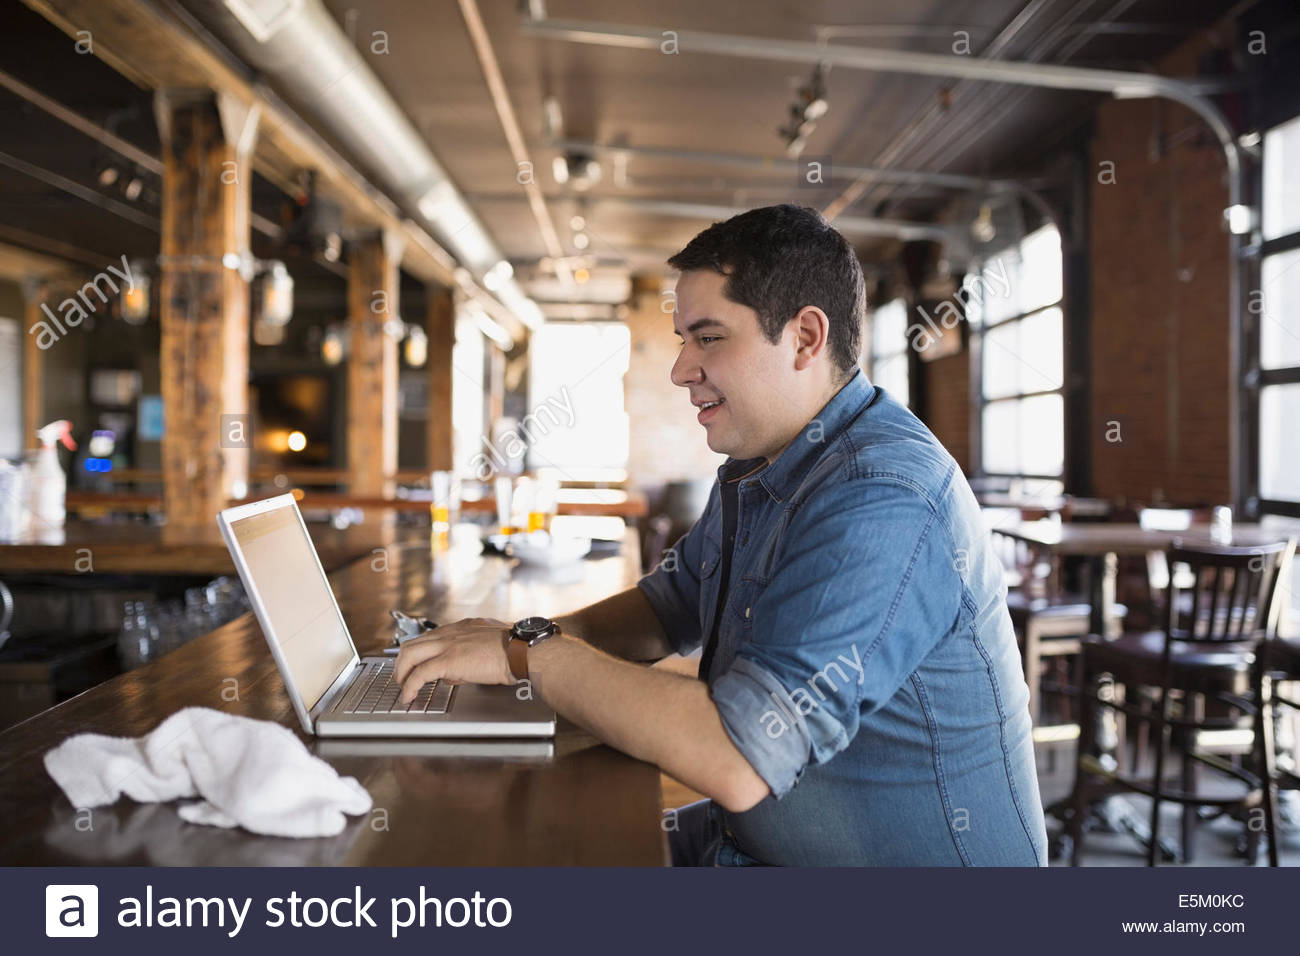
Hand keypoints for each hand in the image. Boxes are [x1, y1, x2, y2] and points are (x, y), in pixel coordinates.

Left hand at [393, 617, 514, 703]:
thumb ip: (469, 654)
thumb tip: (456, 673)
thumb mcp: (488, 645)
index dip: (419, 653)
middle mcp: (450, 633)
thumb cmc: (514, 650)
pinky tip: (408, 696)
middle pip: (412, 643)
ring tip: (403, 688)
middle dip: (402, 663)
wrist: (521, 651)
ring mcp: (447, 645)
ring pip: (409, 654)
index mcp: (461, 628)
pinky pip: (419, 674)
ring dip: (401, 673)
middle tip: (402, 677)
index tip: (416, 665)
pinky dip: (409, 687)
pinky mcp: (448, 661)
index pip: (430, 638)